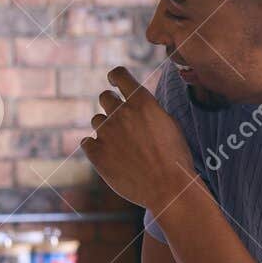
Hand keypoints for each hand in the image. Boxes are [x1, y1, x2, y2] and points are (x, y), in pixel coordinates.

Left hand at [79, 67, 199, 210]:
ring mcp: (106, 132)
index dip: (115, 76)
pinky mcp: (96, 152)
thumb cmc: (174, 157)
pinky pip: (87, 142)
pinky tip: (109, 157)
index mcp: (142, 102)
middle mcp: (121, 113)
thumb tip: (136, 103)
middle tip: (120, 119)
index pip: (119, 75)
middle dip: (112, 105)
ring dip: (106, 129)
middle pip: (105, 97)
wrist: (167, 187)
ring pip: (97, 121)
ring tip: (122, 146)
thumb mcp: (169, 124)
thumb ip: (149, 109)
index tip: (113, 81)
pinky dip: (95, 147)